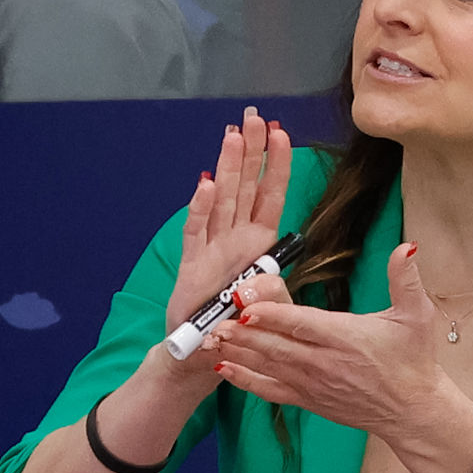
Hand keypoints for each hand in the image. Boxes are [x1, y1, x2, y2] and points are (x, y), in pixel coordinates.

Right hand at [164, 107, 295, 335]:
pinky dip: (200, 210)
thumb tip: (271, 277)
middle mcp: (236, 239)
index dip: (276, 165)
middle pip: (245, 187)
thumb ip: (274, 289)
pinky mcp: (190, 265)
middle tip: (253, 117)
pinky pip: (196, 232)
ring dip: (227, 168)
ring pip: (221, 200)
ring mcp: (212, 248)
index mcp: (259, 244)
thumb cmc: (238, 328)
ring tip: (232, 136)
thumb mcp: (271, 309)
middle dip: (250, 151)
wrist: (201, 355)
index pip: (271, 196)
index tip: (281, 132)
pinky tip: (205, 185)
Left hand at [213, 241, 463, 451]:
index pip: (302, 324)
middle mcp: (324, 363)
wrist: (412, 410)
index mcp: (346, 338)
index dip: (272, 314)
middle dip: (243, 332)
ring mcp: (313, 384)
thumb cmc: (414, 361)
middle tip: (215, 319)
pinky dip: (245, 380)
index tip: (246, 303)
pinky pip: (270, 390)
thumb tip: (408, 247)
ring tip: (209, 339)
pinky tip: (223, 369)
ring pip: (268, 367)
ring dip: (238, 352)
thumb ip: (407, 280)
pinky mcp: (307, 400)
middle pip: (276, 346)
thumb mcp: (418, 316)